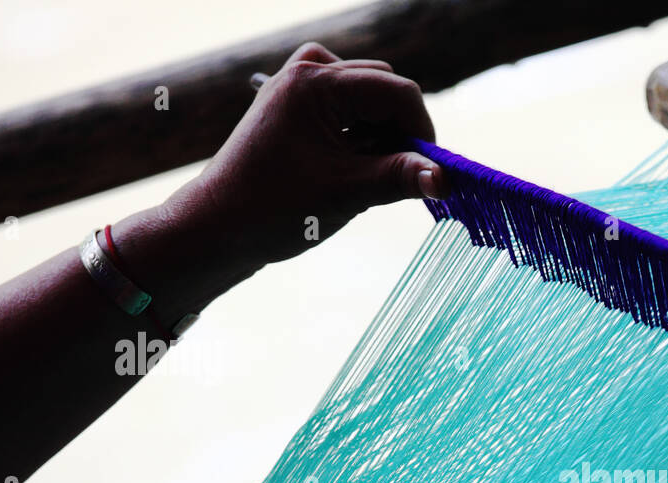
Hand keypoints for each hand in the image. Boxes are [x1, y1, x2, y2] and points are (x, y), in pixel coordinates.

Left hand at [165, 42, 446, 269]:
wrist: (220, 226)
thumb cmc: (276, 209)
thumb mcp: (348, 193)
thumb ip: (401, 178)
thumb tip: (448, 180)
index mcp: (315, 83)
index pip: (396, 91)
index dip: (422, 132)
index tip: (430, 174)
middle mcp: (307, 70)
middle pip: (385, 89)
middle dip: (397, 134)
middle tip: (387, 178)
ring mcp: (300, 83)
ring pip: (370, 99)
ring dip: (379, 137)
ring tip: (359, 176)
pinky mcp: (299, 102)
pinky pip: (350, 108)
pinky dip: (361, 137)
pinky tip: (347, 168)